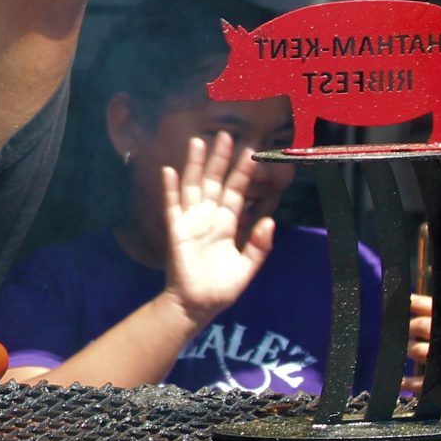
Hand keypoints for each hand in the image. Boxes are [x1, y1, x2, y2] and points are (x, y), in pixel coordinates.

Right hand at [159, 133, 277, 326]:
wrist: (197, 305)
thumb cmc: (221, 288)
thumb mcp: (247, 268)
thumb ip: (258, 245)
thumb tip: (270, 221)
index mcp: (227, 223)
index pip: (236, 191)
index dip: (243, 172)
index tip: (251, 152)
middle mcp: (209, 217)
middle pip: (214, 181)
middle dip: (220, 159)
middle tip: (226, 135)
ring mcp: (191, 221)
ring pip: (193, 186)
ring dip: (195, 165)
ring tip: (198, 142)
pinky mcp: (175, 230)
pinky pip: (172, 205)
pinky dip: (170, 188)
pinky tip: (169, 170)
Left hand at [404, 295, 440, 397]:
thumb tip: (438, 314)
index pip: (437, 306)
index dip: (416, 303)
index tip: (404, 301)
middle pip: (422, 327)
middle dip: (409, 327)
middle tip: (405, 330)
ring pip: (420, 352)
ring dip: (409, 351)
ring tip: (409, 351)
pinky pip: (426, 383)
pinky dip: (410, 384)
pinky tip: (401, 382)